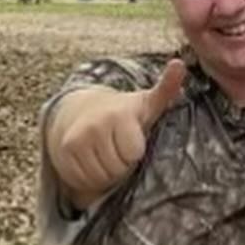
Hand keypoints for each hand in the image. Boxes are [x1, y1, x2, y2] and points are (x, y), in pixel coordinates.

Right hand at [49, 58, 185, 197]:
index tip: (133, 141)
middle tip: (119, 149)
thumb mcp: (147, 102)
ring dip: (106, 174)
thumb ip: (167, 87)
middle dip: (121, 165)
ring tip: (107, 155)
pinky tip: (92, 161)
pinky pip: (82, 180)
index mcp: (120, 115)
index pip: (133, 154)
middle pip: (117, 169)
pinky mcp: (64, 151)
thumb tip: (179, 64)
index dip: (135, 153)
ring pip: (100, 177)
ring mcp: (77, 138)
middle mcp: (96, 125)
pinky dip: (89, 178)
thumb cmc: (125, 113)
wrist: (82, 110)